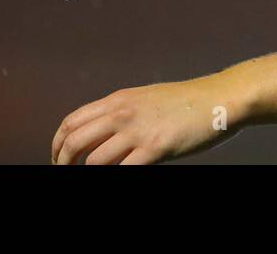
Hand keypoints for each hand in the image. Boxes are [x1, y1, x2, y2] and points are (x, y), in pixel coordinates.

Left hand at [51, 75, 243, 164]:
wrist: (218, 98)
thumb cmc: (186, 102)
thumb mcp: (145, 99)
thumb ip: (122, 113)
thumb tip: (101, 134)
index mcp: (118, 100)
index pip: (71, 122)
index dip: (57, 145)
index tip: (58, 159)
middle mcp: (122, 113)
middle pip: (74, 143)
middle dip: (64, 163)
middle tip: (66, 173)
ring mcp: (138, 131)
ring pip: (94, 161)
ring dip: (89, 174)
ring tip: (96, 178)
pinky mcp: (155, 148)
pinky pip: (123, 171)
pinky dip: (114, 178)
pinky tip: (119, 178)